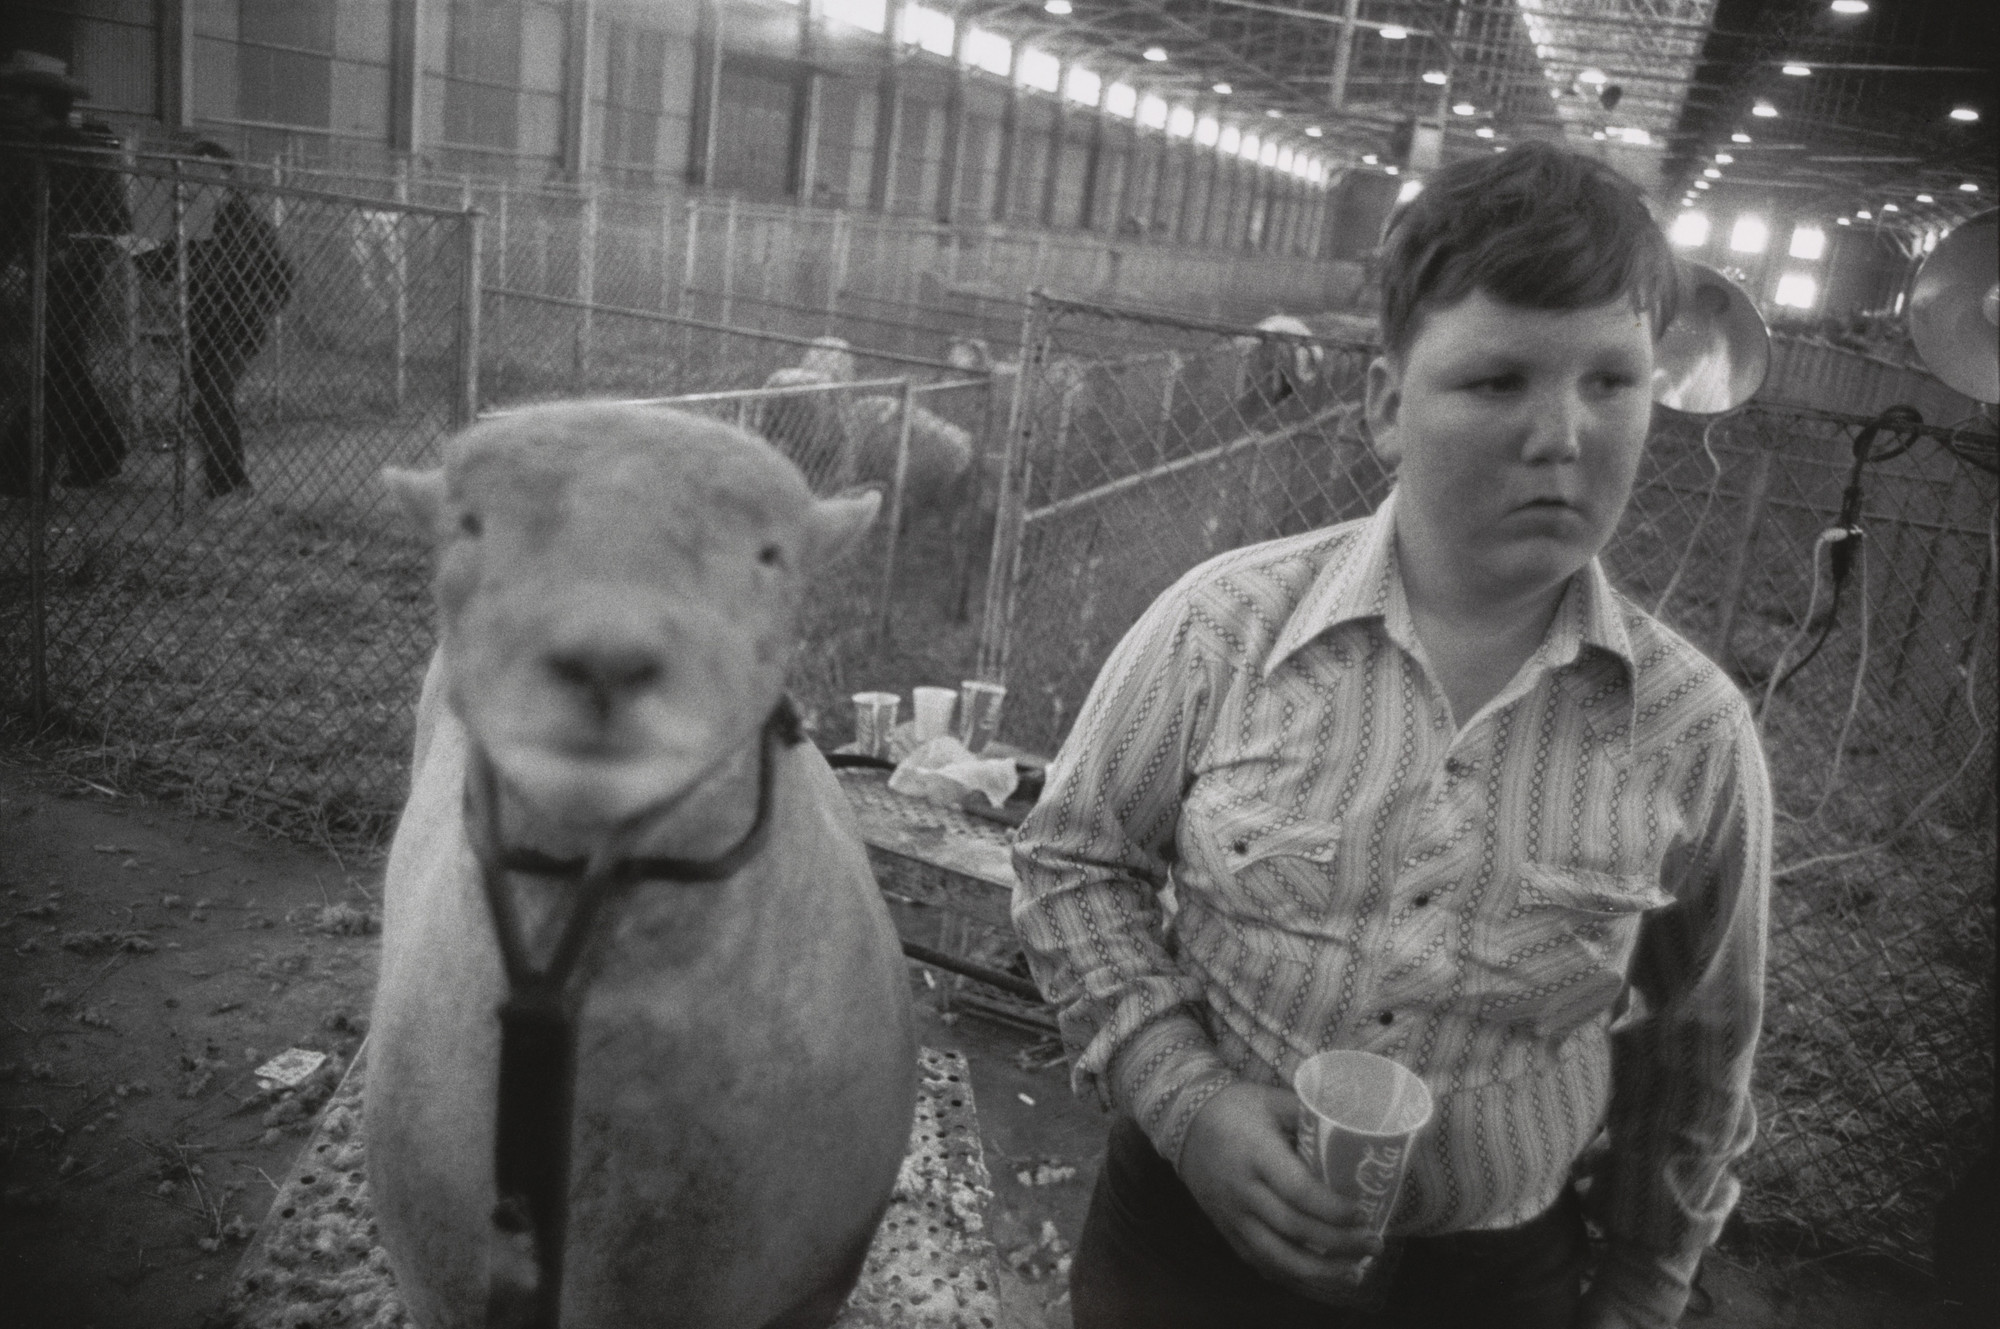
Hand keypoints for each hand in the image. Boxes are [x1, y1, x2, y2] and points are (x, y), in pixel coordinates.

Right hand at [1178, 1082, 1382, 1303]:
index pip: (1297, 1190)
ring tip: (1356, 1273)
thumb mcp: (1272, 1100)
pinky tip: (1321, 1280)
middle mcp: (1242, 1190)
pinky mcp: (1227, 1231)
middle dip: (1339, 1243)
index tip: (1364, 1214)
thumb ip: (1312, 1114)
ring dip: (1320, 1272)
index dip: (1333, 1208)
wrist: (1184, 1124)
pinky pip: (1260, 1263)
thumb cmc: (1235, 1108)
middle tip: (1374, 1244)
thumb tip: (1357, 1129)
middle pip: (1293, 1229)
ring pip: (1277, 1257)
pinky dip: (1292, 1277)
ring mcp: (1232, 1216)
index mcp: (1256, 1153)